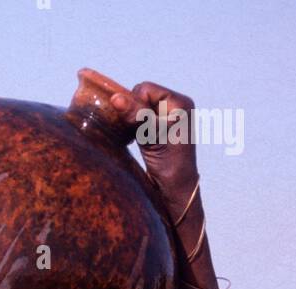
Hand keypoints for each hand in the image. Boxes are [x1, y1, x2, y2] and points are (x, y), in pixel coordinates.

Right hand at [110, 82, 198, 199]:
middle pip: (141, 96)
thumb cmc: (170, 167)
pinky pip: (139, 118)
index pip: (146, 89)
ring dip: (131, 121)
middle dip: (133, 112)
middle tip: (135, 134)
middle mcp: (175, 106)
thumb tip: (115, 98)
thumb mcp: (152, 137)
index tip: (136, 127)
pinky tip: (133, 140)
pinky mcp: (159, 129)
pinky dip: (132, 127)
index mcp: (180, 103)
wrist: (176, 193)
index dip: (135, 104)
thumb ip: (136, 115)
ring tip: (135, 138)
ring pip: (138, 108)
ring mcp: (167, 118)